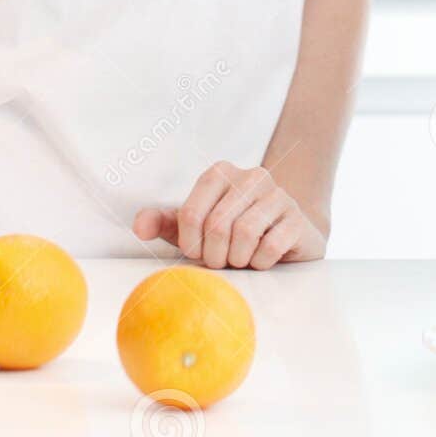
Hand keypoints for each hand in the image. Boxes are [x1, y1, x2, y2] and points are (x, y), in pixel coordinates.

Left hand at [133, 162, 326, 268]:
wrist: (282, 240)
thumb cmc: (230, 235)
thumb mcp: (194, 229)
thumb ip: (164, 223)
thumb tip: (139, 226)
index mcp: (220, 173)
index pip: (190, 213)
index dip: (190, 242)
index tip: (197, 252)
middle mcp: (251, 176)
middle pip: (217, 225)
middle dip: (214, 255)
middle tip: (219, 262)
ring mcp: (278, 194)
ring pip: (245, 233)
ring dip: (237, 260)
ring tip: (240, 261)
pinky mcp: (296, 218)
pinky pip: (271, 246)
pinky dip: (260, 263)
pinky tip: (262, 260)